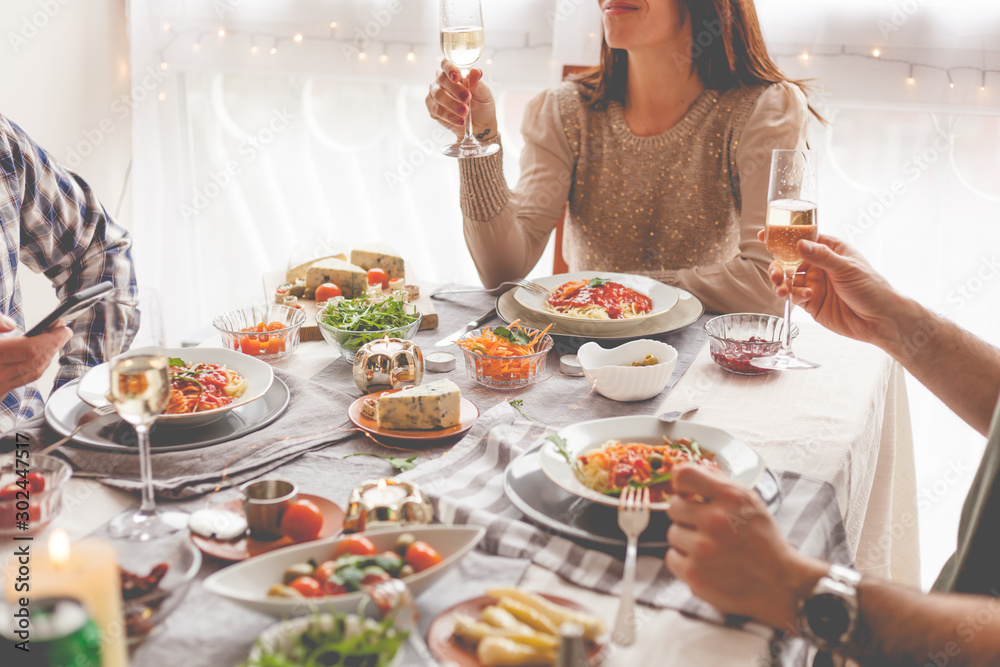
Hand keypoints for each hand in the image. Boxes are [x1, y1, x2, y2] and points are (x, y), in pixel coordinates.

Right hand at [0, 315, 71, 396]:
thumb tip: (11, 324)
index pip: (30, 349)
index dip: (52, 339)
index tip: (64, 328)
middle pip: (36, 362)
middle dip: (53, 345)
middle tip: (63, 332)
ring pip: (32, 374)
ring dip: (47, 357)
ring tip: (54, 341)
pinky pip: (21, 381)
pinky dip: (34, 368)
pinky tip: (38, 358)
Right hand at [425, 61, 497, 141]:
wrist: (481, 124)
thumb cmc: (482, 104)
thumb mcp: (484, 93)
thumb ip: (478, 83)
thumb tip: (476, 71)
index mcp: (454, 72)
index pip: (446, 64)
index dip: (450, 68)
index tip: (457, 77)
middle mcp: (442, 81)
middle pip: (441, 79)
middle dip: (455, 89)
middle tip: (467, 98)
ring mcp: (435, 95)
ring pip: (438, 95)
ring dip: (452, 104)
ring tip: (465, 112)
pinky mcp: (433, 110)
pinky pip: (437, 110)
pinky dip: (449, 116)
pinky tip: (460, 120)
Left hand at [665, 464, 826, 629]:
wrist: (781, 585)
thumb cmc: (764, 541)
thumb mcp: (750, 502)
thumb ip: (718, 483)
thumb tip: (682, 470)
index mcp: (730, 497)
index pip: (684, 475)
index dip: (681, 484)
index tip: (687, 494)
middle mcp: (715, 520)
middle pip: (674, 506)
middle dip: (688, 516)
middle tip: (708, 528)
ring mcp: (703, 549)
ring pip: (673, 533)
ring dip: (687, 540)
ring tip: (712, 548)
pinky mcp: (694, 574)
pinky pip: (672, 558)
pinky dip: (685, 561)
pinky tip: (707, 564)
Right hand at [757, 232, 904, 345]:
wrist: (880, 320)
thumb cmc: (871, 288)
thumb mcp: (847, 268)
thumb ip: (821, 256)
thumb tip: (798, 244)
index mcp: (830, 250)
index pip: (803, 238)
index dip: (783, 237)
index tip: (765, 235)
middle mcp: (819, 266)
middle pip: (789, 261)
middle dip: (778, 266)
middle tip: (775, 273)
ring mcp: (814, 284)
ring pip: (788, 280)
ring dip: (781, 283)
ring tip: (782, 289)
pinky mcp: (811, 302)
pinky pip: (794, 296)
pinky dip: (793, 296)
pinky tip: (804, 297)